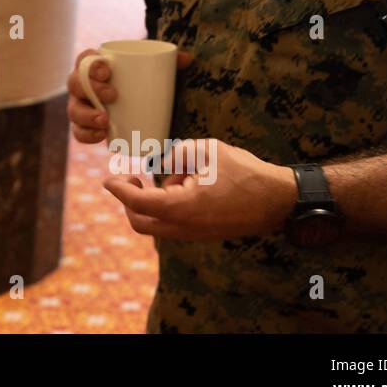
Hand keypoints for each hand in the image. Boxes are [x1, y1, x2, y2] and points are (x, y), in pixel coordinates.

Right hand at [66, 47, 192, 143]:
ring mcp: (81, 106)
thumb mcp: (154, 70)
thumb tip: (188, 60)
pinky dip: (87, 135)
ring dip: (87, 115)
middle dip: (90, 89)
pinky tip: (99, 136)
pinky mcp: (85, 126)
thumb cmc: (141, 82)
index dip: (91, 64)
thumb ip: (169, 62)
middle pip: (75, 83)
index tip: (108, 71)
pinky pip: (78, 132)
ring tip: (105, 120)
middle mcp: (82, 85)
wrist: (135, 104)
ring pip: (74, 110)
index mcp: (94, 66)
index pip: (84, 59)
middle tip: (113, 95)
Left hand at [101, 138, 296, 239]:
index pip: (137, 202)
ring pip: (155, 225)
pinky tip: (181, 184)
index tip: (108, 179)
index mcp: (182, 207)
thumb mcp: (206, 151)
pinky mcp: (202, 234)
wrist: (278, 201)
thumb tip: (158, 165)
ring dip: (149, 203)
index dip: (118, 189)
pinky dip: (165, 207)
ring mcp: (194, 234)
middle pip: (140, 222)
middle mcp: (185, 227)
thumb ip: (175, 155)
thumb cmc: (245, 173)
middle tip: (131, 177)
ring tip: (168, 175)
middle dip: (128, 201)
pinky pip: (171, 225)